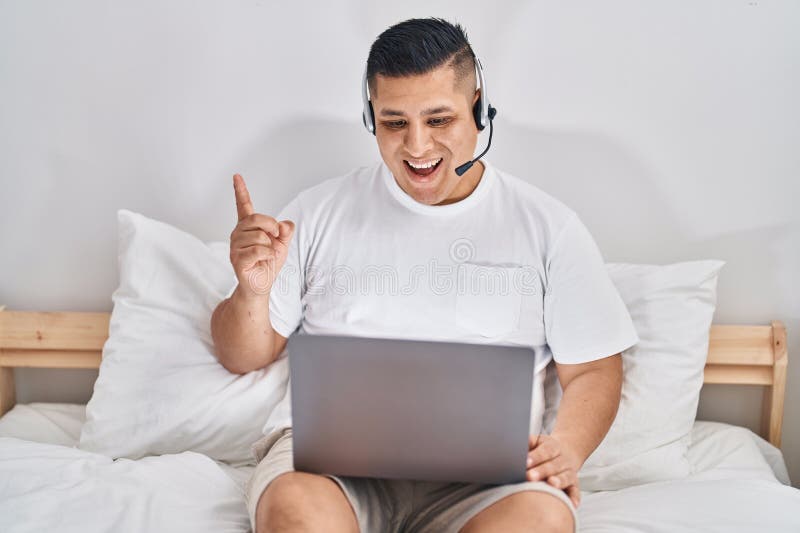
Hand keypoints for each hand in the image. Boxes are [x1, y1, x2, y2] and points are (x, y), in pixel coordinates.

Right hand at [230, 174, 294, 297]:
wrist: (262, 285)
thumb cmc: (268, 264)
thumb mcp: (282, 244)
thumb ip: (285, 231)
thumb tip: (285, 224)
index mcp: (248, 227)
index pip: (243, 205)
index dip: (240, 190)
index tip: (237, 176)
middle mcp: (238, 233)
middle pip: (257, 218)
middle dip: (272, 227)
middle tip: (275, 240)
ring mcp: (235, 246)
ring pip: (260, 236)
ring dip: (270, 247)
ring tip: (266, 255)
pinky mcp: (237, 259)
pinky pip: (259, 250)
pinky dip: (269, 255)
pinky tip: (265, 260)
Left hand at [526, 434, 581, 508]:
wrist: (565, 452)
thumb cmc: (544, 449)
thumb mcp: (537, 441)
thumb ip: (527, 442)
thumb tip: (515, 445)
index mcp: (553, 446)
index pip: (545, 450)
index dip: (536, 456)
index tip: (525, 462)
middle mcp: (563, 459)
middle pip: (554, 465)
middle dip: (542, 471)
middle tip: (530, 476)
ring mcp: (570, 472)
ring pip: (566, 477)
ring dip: (559, 481)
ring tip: (550, 484)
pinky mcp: (574, 485)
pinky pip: (575, 491)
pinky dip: (574, 498)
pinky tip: (570, 504)